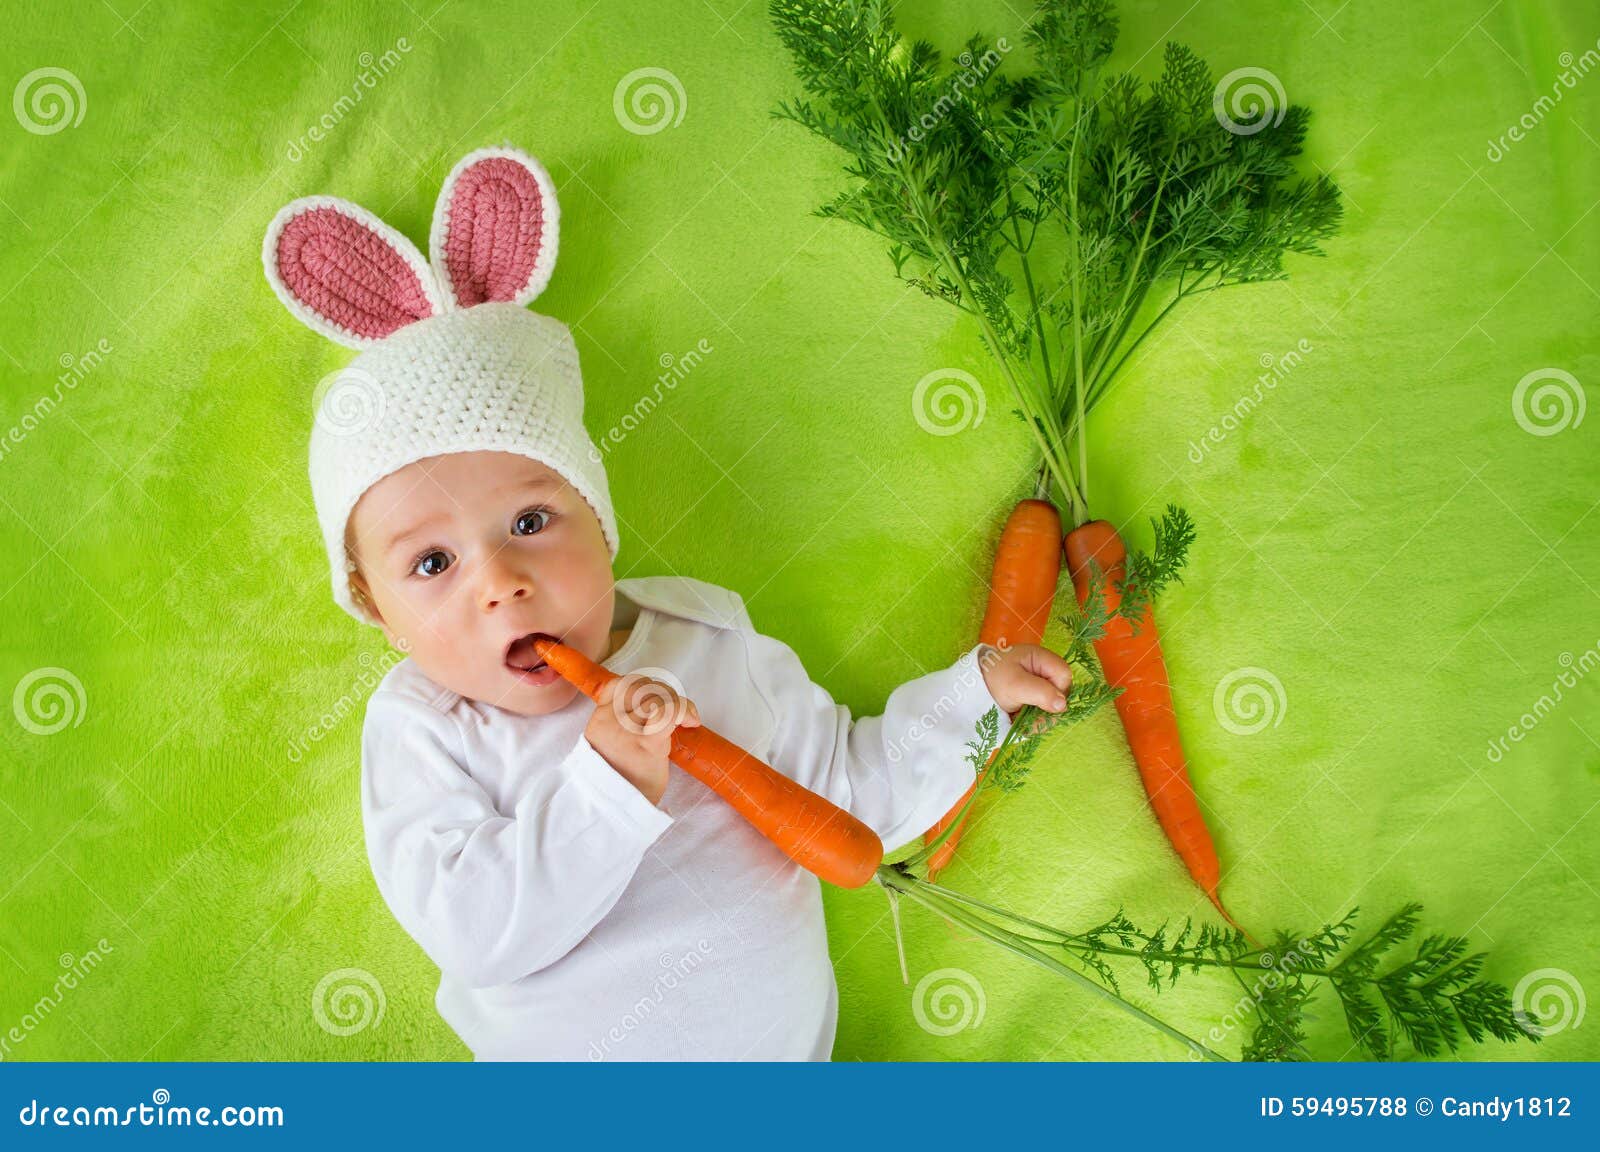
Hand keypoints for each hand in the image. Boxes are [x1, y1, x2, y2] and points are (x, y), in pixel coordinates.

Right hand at [584, 673, 700, 805]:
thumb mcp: (610, 750)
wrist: (611, 812)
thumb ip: (621, 729)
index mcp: (599, 721)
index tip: (655, 697)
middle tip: (675, 710)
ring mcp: (627, 730)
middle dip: (661, 690)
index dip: (640, 685)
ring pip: (654, 694)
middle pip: (637, 685)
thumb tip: (649, 716)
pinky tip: (692, 721)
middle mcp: (609, 720)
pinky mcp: (647, 743)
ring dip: (674, 701)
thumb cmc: (618, 785)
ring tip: (685, 718)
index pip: (616, 686)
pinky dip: (685, 710)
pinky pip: (668, 711)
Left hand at [979, 642, 1072, 718]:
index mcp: (1040, 658)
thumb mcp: (1015, 685)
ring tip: (1021, 719)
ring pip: (1054, 707)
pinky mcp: (1032, 701)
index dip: (1059, 690)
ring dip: (1040, 718)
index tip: (1043, 702)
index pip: (1064, 675)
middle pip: (1062, 693)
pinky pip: (1043, 714)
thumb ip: (1041, 693)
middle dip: (1048, 708)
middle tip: (1029, 715)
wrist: (969, 691)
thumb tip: (1063, 705)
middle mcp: (1042, 672)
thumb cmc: (992, 679)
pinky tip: (1019, 721)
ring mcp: (1038, 687)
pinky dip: (1033, 721)